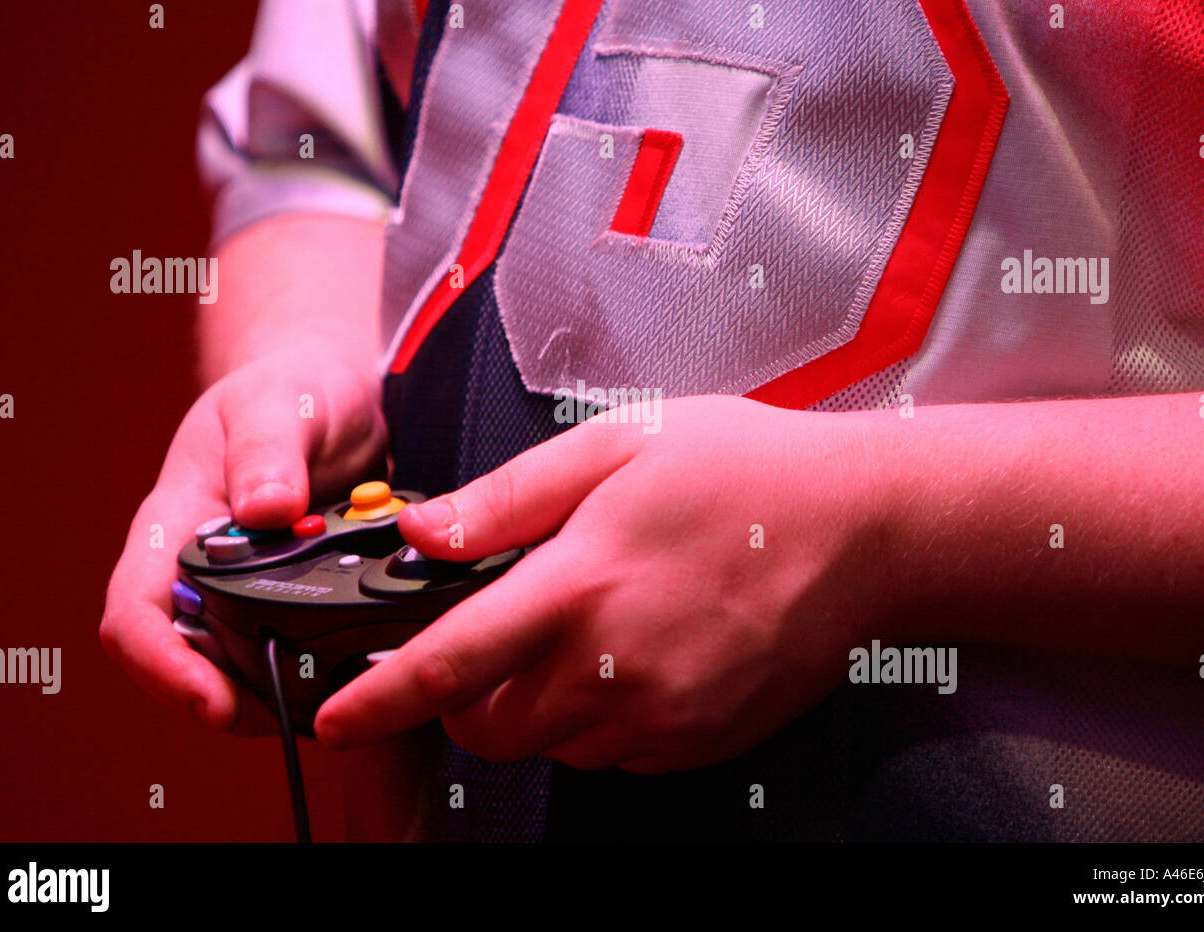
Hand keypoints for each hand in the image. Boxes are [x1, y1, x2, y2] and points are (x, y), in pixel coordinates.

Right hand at [100, 345, 388, 732]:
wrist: (329, 389)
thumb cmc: (292, 388)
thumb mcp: (282, 401)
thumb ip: (270, 448)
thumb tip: (263, 510)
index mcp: (175, 523)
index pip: (136, 612)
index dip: (161, 667)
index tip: (210, 701)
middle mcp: (199, 566)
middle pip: (182, 659)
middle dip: (223, 699)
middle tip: (288, 714)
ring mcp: (241, 585)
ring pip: (230, 664)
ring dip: (268, 690)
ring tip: (327, 696)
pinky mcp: (286, 594)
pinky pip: (283, 646)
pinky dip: (308, 665)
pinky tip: (349, 667)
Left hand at [314, 395, 900, 771]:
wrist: (866, 528)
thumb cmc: (743, 470)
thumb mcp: (618, 446)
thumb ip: (508, 499)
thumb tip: (424, 531)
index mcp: (583, 584)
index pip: (453, 661)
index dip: (383, 698)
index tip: (338, 719)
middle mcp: (618, 666)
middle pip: (495, 725)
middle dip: (468, 697)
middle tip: (494, 638)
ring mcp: (665, 714)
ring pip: (555, 746)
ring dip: (539, 706)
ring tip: (586, 631)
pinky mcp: (702, 741)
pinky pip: (617, 756)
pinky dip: (601, 721)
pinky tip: (638, 656)